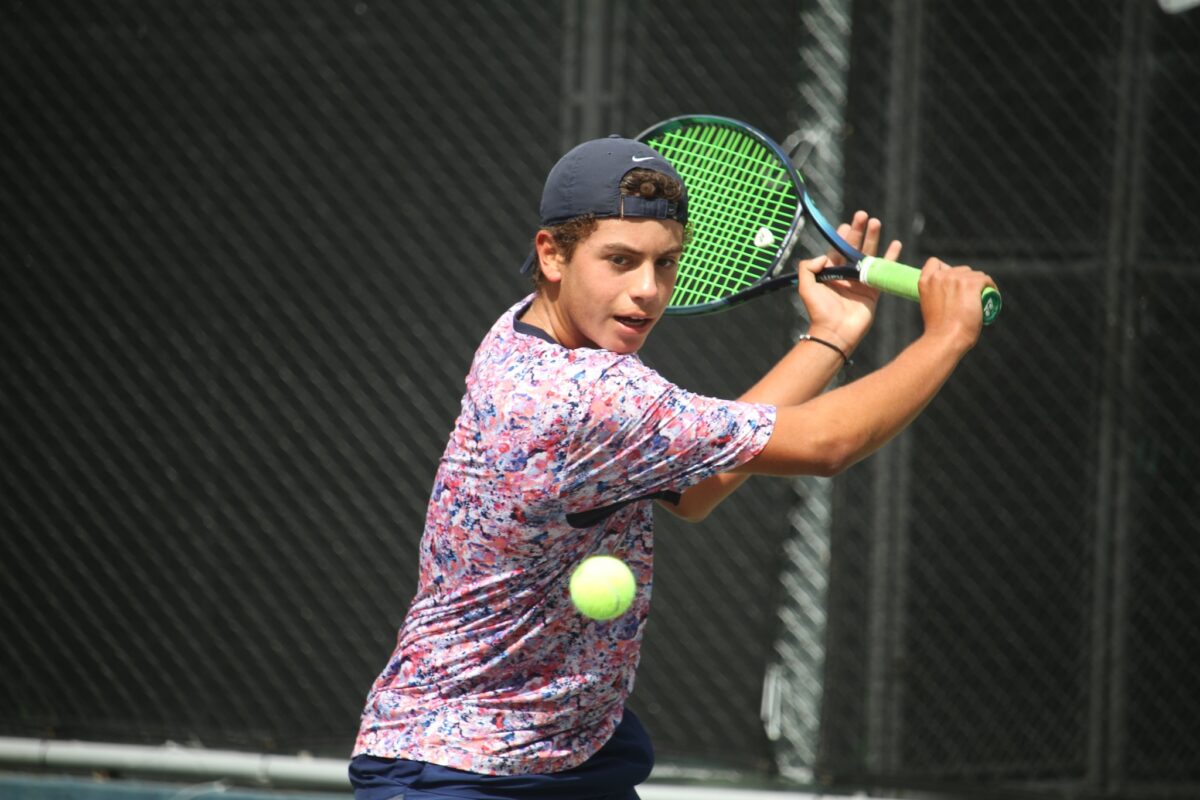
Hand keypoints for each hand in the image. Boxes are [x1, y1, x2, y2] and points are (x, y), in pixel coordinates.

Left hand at [796, 211, 901, 354]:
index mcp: (830, 273)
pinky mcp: (874, 290)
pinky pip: (884, 270)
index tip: (847, 224)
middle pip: (854, 248)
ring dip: (874, 238)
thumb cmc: (819, 311)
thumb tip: (824, 256)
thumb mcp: (806, 287)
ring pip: (869, 255)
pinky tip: (896, 244)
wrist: (836, 332)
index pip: (837, 250)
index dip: (842, 237)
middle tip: (863, 215)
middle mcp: (846, 275)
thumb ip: (808, 268)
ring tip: (877, 222)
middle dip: (859, 231)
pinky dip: (890, 257)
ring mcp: (861, 282)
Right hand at [916, 258, 993, 351]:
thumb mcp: (929, 307)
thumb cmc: (938, 330)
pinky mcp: (971, 284)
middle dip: (965, 280)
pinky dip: (990, 287)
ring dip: (979, 284)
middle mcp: (939, 276)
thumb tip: (948, 297)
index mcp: (925, 281)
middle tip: (970, 296)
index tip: (951, 282)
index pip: (934, 263)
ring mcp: (956, 279)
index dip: (944, 270)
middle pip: (959, 270)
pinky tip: (991, 294)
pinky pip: (986, 280)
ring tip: (981, 299)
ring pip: (974, 275)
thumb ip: (935, 296)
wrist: (945, 339)